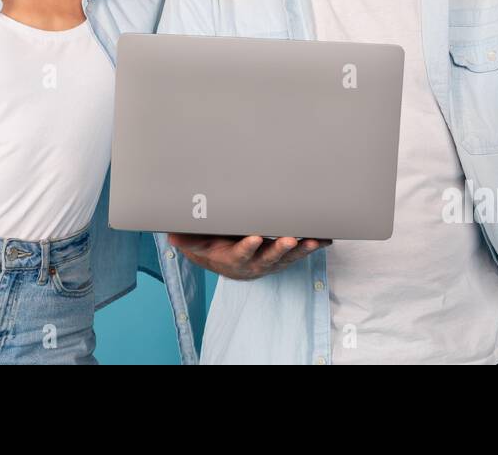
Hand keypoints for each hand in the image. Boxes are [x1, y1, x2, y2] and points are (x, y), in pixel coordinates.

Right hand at [167, 233, 328, 279]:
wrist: (228, 262)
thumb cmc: (214, 246)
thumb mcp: (198, 243)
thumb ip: (187, 238)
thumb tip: (171, 234)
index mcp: (234, 258)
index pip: (241, 253)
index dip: (248, 247)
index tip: (254, 238)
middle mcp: (255, 262)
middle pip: (269, 257)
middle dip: (280, 248)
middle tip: (289, 239)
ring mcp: (272, 261)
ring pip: (289, 256)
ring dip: (302, 248)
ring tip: (314, 240)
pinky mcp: (285, 257)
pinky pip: (301, 252)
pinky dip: (314, 245)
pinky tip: (326, 237)